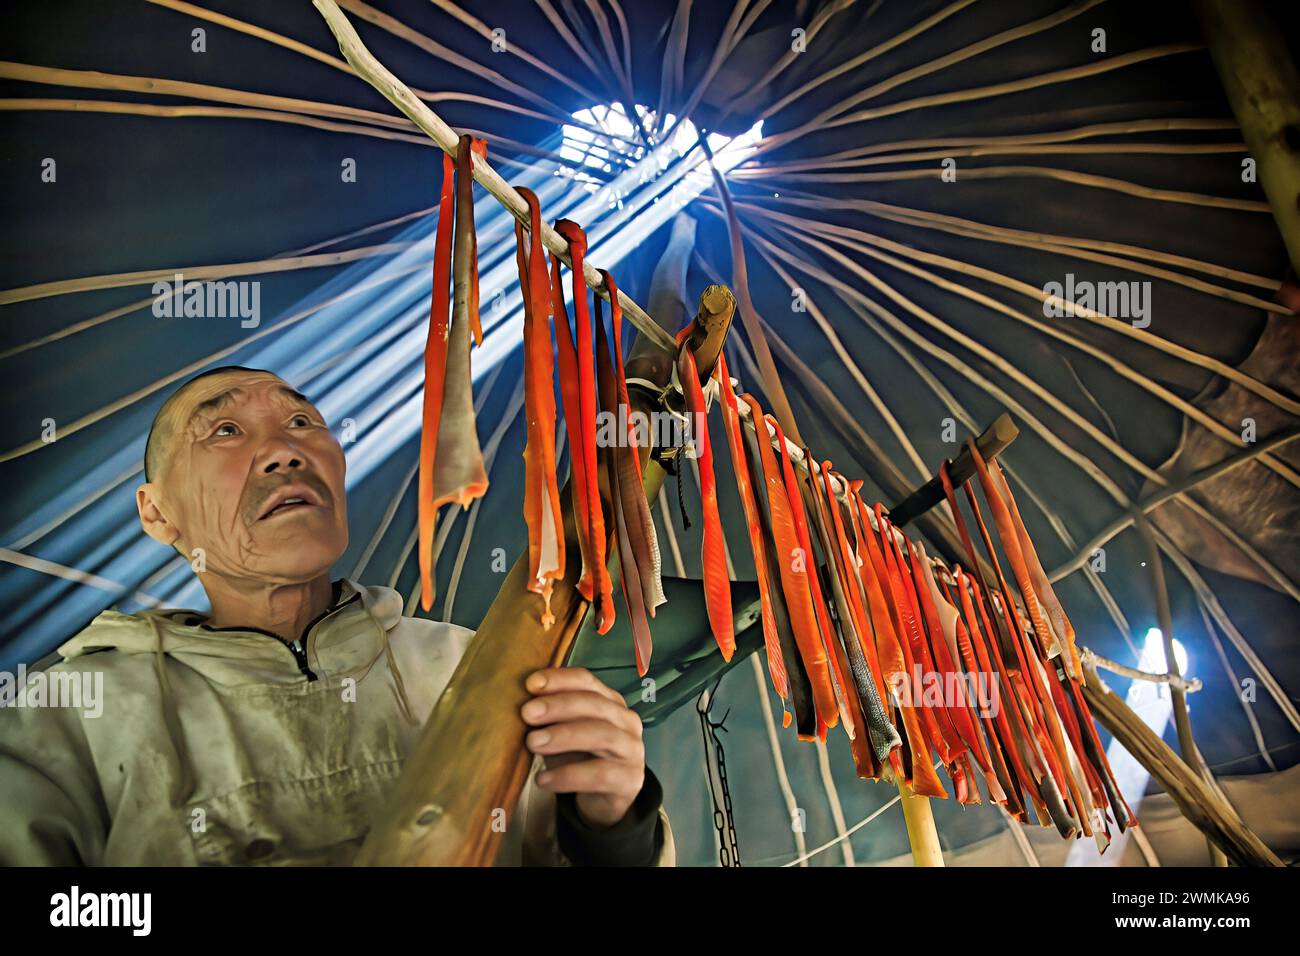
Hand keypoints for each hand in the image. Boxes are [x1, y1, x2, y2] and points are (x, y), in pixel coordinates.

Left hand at [521, 666, 645, 827]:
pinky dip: (568, 775)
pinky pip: (599, 774)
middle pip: (595, 704)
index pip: (587, 681)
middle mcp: (626, 721)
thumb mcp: (562, 734)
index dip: (560, 679)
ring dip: (563, 736)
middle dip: (558, 706)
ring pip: (601, 735)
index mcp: (610, 702)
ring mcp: (631, 750)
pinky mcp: (629, 779)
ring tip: (533, 743)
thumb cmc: (579, 758)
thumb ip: (549, 719)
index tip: (531, 683)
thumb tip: (524, 708)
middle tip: (528, 713)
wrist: (602, 800)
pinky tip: (543, 779)